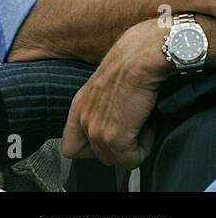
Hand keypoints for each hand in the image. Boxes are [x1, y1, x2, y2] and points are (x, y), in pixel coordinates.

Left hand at [61, 19, 167, 167]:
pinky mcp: (114, 136)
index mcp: (78, 107)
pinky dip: (145, 146)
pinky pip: (131, 160)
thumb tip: (119, 124)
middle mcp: (82, 119)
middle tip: (134, 128)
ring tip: (141, 121)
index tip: (115, 138)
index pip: (71, 148)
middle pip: (99, 157)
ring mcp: (95, 129)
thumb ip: (102, 109)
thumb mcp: (106, 89)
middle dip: (121, 149)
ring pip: (116, 160)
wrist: (140, 56)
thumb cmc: (130, 65)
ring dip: (134, 146)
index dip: (95, 150)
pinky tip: (146, 123)